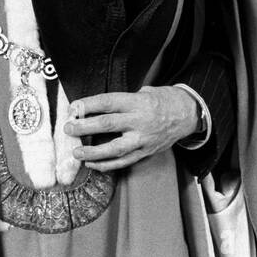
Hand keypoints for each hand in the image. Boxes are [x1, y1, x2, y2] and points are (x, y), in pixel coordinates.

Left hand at [64, 85, 199, 172]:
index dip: (89, 105)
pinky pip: (124, 161)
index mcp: (138, 102)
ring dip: (93, 152)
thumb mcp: (145, 91)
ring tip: (77, 152)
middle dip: (85, 127)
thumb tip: (94, 106)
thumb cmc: (163, 100)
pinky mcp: (145, 152)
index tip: (73, 107)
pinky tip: (93, 164)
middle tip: (69, 128)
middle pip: (107, 124)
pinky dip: (107, 165)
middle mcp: (140, 121)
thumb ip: (124, 100)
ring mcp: (143, 139)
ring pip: (114, 148)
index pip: (108, 102)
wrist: (188, 114)